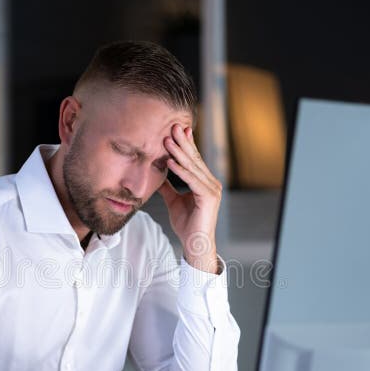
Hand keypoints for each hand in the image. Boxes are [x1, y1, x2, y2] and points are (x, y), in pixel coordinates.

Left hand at [158, 124, 222, 273]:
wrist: (194, 244)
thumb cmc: (187, 225)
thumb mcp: (173, 201)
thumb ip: (168, 187)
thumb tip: (157, 175)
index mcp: (204, 182)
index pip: (193, 159)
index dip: (184, 144)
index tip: (175, 129)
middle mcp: (211, 183)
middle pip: (194, 159)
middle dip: (182, 142)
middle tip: (172, 126)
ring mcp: (212, 190)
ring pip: (192, 168)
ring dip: (179, 153)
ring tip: (167, 140)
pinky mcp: (209, 198)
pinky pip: (192, 181)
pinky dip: (181, 171)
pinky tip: (170, 162)